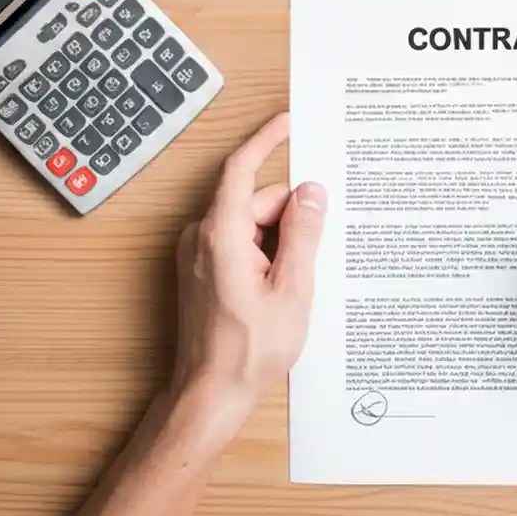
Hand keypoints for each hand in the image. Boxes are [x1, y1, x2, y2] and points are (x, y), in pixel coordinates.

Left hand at [173, 112, 326, 439]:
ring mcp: (197, 255)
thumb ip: (303, 233)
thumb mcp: (292, 288)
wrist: (211, 393)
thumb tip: (312, 191)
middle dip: (290, 216)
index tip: (290, 122)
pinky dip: (266, 254)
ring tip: (298, 283)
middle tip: (318, 251)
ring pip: (249, 224)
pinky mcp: (201, 272)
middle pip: (255, 201)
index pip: (243, 168)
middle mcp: (202, 237)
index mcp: (222, 234)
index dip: (267, 140)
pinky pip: (239, 244)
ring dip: (280, 241)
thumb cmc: (250, 349)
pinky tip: (283, 286)